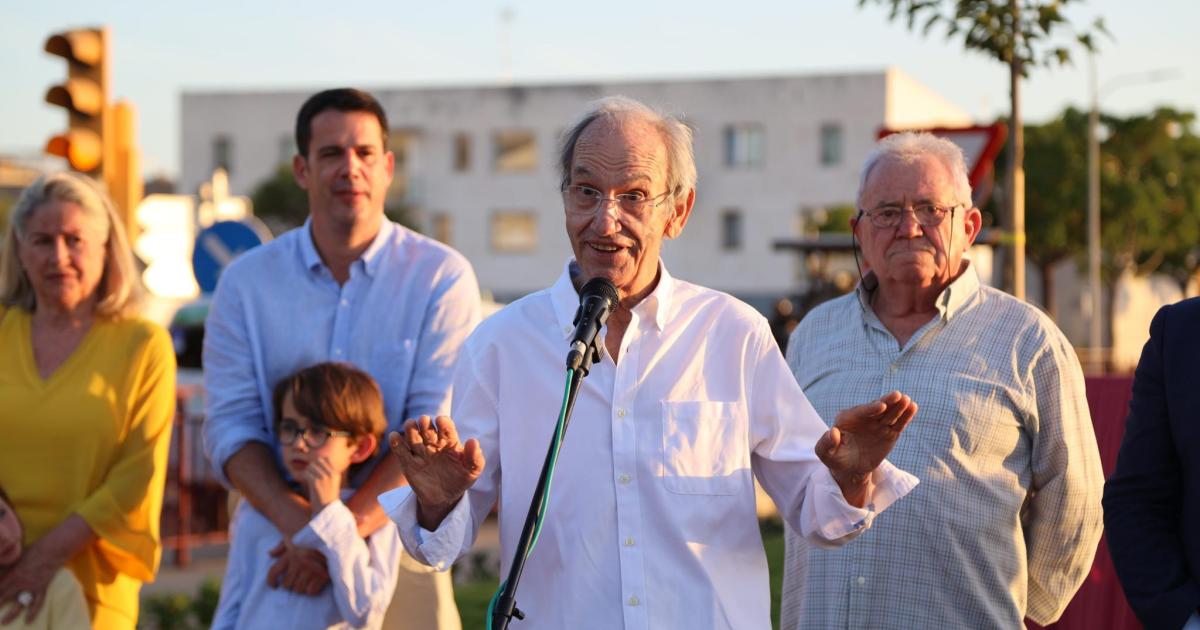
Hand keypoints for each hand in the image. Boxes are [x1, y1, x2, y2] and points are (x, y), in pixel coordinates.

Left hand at [0, 545, 58, 624]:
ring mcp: (32, 586)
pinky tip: (28, 621)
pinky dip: (33, 612)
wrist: (52, 549)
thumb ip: (7, 566)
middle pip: (4, 597)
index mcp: (12, 574)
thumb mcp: (16, 556)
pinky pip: (37, 603)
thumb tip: (1, 568)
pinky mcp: (42, 588)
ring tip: (4, 622)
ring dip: (11, 614)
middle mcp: (20, 582)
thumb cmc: (34, 549)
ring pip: (19, 604)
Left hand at [267, 541, 329, 594]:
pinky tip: (314, 583)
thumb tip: (270, 553)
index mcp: (291, 554)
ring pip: (298, 590)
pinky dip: (312, 589)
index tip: (274, 586)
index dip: (271, 582)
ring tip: (305, 582)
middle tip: (295, 580)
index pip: (274, 572)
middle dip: (290, 584)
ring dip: (301, 588)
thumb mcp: (295, 538)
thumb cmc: (312, 538)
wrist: (334, 538)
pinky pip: (311, 591)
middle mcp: (299, 562)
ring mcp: (311, 570)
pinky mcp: (323, 575)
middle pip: (286, 585)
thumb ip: (282, 546)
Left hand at [304, 456, 340, 513]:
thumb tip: (317, 462)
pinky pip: (307, 473)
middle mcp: (331, 474)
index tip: (315, 471)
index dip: (318, 463)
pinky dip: (304, 476)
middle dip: (312, 466)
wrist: (326, 510)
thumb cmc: (327, 497)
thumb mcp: (332, 483)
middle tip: (309, 475)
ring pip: (311, 466)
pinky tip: (304, 481)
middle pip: (317, 461)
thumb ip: (327, 473)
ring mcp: (324, 477)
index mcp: (336, 473)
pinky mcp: (316, 482)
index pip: (326, 459)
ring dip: (307, 472)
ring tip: (308, 479)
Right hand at [388, 415, 484, 529]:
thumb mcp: (473, 470)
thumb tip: (473, 441)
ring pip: (413, 436)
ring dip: (410, 429)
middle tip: (424, 420)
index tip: (441, 420)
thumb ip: (475, 457)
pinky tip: (394, 436)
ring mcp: (420, 452)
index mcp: (449, 441)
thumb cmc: (461, 478)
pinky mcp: (408, 463)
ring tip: (410, 425)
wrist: (445, 497)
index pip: (446, 428)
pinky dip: (396, 443)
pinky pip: (401, 451)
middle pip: (427, 429)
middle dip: (425, 423)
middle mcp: (433, 443)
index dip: (443, 423)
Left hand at [817, 391, 916, 506]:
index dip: (870, 408)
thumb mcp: (825, 454)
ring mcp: (878, 424)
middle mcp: (864, 418)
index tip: (881, 406)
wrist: (850, 468)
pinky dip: (906, 416)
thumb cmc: (835, 459)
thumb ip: (825, 444)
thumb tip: (832, 432)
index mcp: (846, 418)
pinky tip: (913, 407)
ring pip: (890, 414)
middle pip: (877, 409)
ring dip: (899, 407)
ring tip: (908, 401)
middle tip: (898, 396)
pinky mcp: (889, 432)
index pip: (860, 412)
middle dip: (887, 401)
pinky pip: (898, 423)